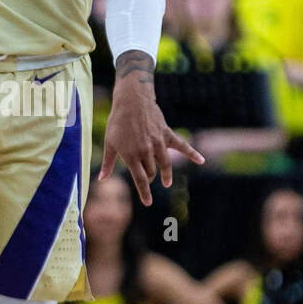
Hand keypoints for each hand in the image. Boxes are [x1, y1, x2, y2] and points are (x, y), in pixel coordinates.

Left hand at [99, 61, 203, 205]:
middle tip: (146, 177)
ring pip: (164, 164)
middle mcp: (146, 151)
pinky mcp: (166, 134)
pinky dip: (192, 154)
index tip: (148, 203)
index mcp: (131, 155)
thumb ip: (107, 163)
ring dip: (165, 175)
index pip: (140, 179)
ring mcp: (158, 143)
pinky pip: (182, 146)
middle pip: (151, 172)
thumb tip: (101, 179)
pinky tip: (201, 161)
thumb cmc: (118, 122)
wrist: (132, 101)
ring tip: (166, 182)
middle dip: (149, 177)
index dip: (144, 193)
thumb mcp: (109, 143)